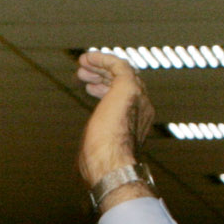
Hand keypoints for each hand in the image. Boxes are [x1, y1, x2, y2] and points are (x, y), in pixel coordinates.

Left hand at [76, 50, 156, 208]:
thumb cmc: (102, 165)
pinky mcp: (129, 88)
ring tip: (82, 66)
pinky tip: (87, 59)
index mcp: (138, 123)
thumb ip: (101, 142)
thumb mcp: (100, 149)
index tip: (91, 88)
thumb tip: (90, 155)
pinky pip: (118, 65)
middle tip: (83, 74)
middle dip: (103, 76)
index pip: (126, 99)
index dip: (107, 90)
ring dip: (100, 67)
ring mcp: (138, 97)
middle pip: (124, 84)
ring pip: (121, 73)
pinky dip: (102, 59)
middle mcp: (142, 108)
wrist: (112, 164)